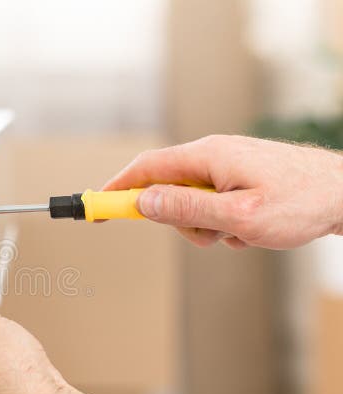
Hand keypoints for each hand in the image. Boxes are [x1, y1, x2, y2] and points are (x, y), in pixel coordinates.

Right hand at [103, 135, 342, 248]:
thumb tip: (143, 203)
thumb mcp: (238, 216)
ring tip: (239, 233)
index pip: (144, 169)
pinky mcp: (239, 179)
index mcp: (207, 156)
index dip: (115, 190)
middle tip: (207, 234)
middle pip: (167, 190)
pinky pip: (213, 206)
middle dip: (178, 220)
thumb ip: (186, 209)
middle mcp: (213, 156)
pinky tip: (252, 228)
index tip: (93, 208)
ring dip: (206, 227)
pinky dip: (224, 224)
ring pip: (191, 203)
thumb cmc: (302, 202)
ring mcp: (227, 167)